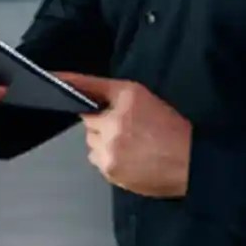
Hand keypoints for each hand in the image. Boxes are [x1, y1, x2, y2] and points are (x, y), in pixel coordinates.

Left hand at [56, 72, 191, 198]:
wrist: (190, 161)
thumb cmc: (175, 130)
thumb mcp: (150, 100)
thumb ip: (118, 98)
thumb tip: (90, 100)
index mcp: (127, 98)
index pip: (89, 86)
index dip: (70, 81)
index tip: (54, 77)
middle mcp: (113, 120)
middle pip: (89, 119)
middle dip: (102, 122)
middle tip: (127, 127)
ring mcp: (108, 146)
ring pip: (91, 141)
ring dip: (104, 141)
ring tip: (131, 145)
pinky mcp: (108, 168)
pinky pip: (97, 159)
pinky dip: (109, 158)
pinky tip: (131, 157)